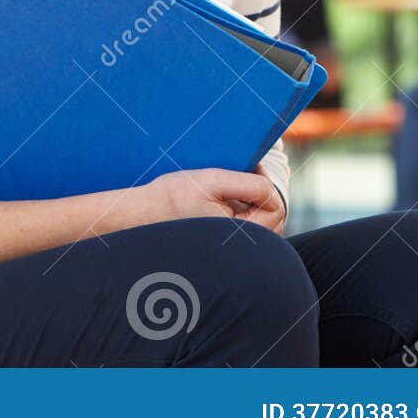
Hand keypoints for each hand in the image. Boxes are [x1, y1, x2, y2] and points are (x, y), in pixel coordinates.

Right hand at [126, 168, 285, 234]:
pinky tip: (220, 200)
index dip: (266, 183)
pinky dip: (241, 211)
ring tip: (228, 188)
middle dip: (262, 194)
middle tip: (241, 173)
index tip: (249, 166)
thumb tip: (270, 187)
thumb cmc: (173, 196)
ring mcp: (230, 251)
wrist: (140, 213)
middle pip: (273, 219)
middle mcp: (237, 250)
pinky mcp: (221, 246)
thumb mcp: (212, 180)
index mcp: (238, 236)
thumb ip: (250, 184)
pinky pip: (245, 228)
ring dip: (252, 202)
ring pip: (261, 224)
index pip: (276, 209)